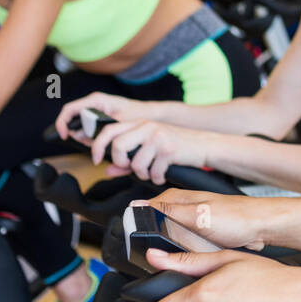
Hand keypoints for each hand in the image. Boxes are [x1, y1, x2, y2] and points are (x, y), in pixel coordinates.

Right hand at [54, 92, 148, 142]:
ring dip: (85, 137)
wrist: (151, 115)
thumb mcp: (118, 124)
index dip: (62, 123)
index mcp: (96, 100)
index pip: (69, 109)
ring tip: (101, 142)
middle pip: (73, 119)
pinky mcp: (99, 117)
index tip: (64, 136)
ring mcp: (96, 110)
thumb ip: (98, 129)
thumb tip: (80, 135)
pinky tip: (104, 141)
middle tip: (90, 143)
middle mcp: (94, 103)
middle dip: (76, 133)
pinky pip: (88, 127)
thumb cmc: (138, 116)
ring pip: (80, 125)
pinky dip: (92, 136)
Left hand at [91, 119, 213, 181]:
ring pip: (135, 163)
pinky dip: (157, 178)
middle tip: (129, 168)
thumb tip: (108, 169)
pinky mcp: (169, 149)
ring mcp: (158, 137)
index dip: (97, 146)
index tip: (96, 159)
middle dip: (120, 162)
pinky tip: (163, 173)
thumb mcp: (150, 148)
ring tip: (152, 171)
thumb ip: (127, 158)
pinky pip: (153, 171)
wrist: (204, 145)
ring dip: (143, 174)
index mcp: (140, 124)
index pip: (109, 130)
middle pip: (118, 145)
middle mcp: (148, 127)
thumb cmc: (176, 147)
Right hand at [146, 188, 274, 249]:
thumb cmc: (236, 217)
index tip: (140, 245)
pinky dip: (187, 254)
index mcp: (175, 199)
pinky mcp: (199, 235)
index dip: (138, 229)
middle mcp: (181, 209)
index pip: (143, 212)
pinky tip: (193, 259)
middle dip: (157, 244)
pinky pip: (184, 248)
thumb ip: (166, 212)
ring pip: (169, 242)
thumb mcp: (197, 215)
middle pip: (154, 230)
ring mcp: (190, 223)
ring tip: (184, 255)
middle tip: (168, 254)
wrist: (262, 227)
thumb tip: (136, 206)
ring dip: (173, 251)